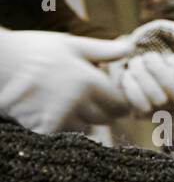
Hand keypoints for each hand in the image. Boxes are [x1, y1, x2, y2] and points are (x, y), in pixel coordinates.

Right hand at [0, 29, 132, 132]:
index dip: (117, 102)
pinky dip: (61, 129)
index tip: (109, 98)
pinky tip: (50, 113)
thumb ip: (103, 50)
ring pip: (85, 129)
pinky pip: (65, 136)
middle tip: (84, 100)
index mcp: (89, 81)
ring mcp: (61, 117)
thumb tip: (131, 47)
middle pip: (105, 119)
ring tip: (64, 104)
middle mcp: (78, 102)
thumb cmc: (33, 50)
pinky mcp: (44, 129)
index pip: (120, 105)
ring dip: (80, 121)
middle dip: (100, 111)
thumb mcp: (70, 45)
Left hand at [113, 19, 173, 113]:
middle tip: (146, 57)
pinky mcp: (145, 112)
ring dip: (141, 76)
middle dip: (156, 69)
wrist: (123, 56)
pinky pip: (141, 104)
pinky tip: (127, 76)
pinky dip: (131, 86)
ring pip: (158, 99)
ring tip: (134, 64)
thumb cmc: (149, 43)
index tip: (167, 55)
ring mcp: (164, 107)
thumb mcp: (164, 31)